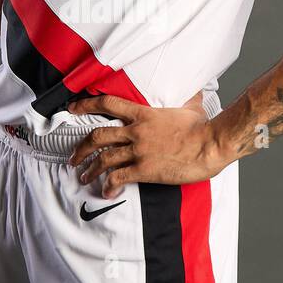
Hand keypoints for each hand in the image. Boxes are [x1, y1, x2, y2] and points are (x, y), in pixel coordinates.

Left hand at [66, 92, 228, 194]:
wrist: (210, 145)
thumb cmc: (203, 127)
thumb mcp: (191, 106)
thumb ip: (185, 98)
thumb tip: (195, 89)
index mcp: (144, 114)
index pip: (107, 104)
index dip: (86, 105)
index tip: (72, 108)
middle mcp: (136, 132)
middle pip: (98, 136)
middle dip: (81, 147)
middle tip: (74, 156)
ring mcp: (139, 151)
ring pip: (104, 159)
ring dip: (90, 169)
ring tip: (84, 177)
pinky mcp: (145, 170)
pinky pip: (119, 178)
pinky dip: (109, 186)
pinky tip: (106, 192)